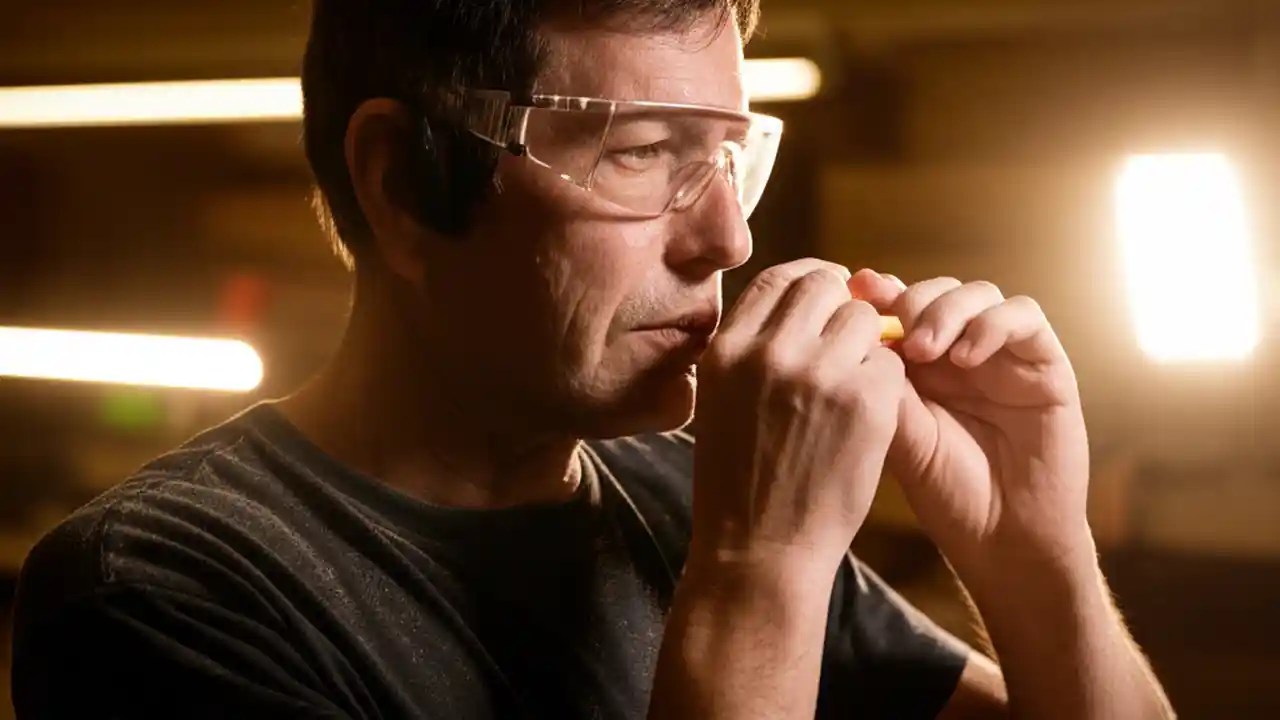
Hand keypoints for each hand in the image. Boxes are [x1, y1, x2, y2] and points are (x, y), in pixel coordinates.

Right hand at [691, 259, 905, 574]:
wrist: (760, 550)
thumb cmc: (739, 482)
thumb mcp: (720, 401)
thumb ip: (752, 350)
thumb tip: (796, 308)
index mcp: (727, 348)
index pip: (778, 278)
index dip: (808, 283)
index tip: (824, 299)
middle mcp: (769, 350)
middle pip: (824, 286)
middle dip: (843, 307)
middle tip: (851, 342)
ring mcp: (819, 372)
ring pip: (864, 320)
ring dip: (868, 346)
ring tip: (856, 389)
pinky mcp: (865, 400)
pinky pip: (891, 363)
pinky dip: (887, 384)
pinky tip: (868, 418)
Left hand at [849, 270, 1090, 574]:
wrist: (1003, 537)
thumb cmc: (945, 492)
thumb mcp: (900, 436)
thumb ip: (882, 385)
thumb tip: (853, 330)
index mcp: (919, 363)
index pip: (899, 304)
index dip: (877, 294)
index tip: (852, 295)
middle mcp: (960, 351)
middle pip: (937, 290)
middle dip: (912, 301)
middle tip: (899, 339)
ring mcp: (1002, 355)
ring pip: (979, 293)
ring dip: (948, 309)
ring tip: (925, 348)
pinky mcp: (1044, 364)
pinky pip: (1025, 317)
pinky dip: (992, 324)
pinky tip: (965, 357)